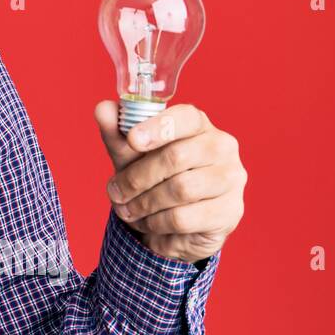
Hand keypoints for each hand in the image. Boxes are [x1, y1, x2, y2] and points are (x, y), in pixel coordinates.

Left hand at [94, 100, 245, 264]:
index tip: (132, 140)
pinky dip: (157, 222)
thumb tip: (103, 109)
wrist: (176, 225)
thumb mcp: (130, 155)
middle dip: (136, 178)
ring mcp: (231, 179)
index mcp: (198, 125)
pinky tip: (148, 223)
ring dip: (144, 203)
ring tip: (127, 210)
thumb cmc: (154, 178)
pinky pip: (184, 218)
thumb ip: (117, 133)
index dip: (158, 127)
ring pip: (181, 189)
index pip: (186, 117)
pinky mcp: (230, 211)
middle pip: (176, 157)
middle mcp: (222, 146)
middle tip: (114, 192)